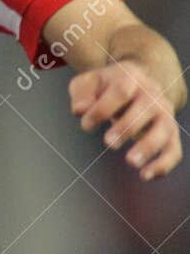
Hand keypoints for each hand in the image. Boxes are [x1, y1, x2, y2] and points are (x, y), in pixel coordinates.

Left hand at [69, 59, 183, 180]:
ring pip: (164, 130)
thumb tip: (80, 110)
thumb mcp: (88, 83)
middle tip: (109, 143)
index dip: (103, 109)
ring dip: (149, 146)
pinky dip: (163, 164)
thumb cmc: (105, 88)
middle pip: (146, 108)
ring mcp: (164, 114)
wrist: (134, 85)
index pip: (121, 91)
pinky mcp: (170, 133)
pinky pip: (173, 150)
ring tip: (131, 162)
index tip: (87, 124)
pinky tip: (145, 176)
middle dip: (127, 127)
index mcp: (131, 77)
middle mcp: (152, 94)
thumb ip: (81, 93)